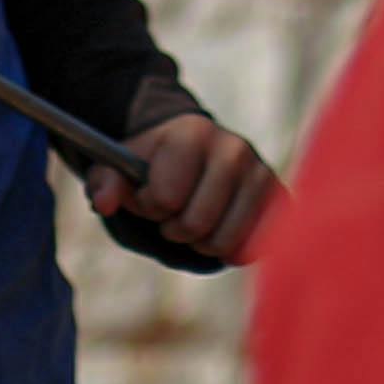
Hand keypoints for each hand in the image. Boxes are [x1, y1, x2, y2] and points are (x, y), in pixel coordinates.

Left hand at [90, 113, 278, 261]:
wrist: (194, 152)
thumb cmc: (154, 164)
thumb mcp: (122, 167)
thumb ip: (105, 182)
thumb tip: (104, 202)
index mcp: (193, 132)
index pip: (165, 196)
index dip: (149, 205)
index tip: (150, 195)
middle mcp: (235, 148)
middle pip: (196, 223)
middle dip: (175, 228)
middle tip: (173, 213)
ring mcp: (262, 173)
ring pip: (225, 241)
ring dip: (201, 243)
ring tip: (196, 220)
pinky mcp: (279, 198)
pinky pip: (255, 247)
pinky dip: (232, 250)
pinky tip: (221, 230)